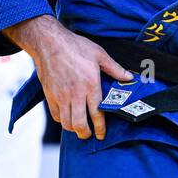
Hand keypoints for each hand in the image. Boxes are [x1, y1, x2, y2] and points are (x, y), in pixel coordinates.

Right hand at [7, 15, 133, 140]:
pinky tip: (66, 117)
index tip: (101, 135)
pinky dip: (61, 120)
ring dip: (73, 128)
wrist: (49, 42)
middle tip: (89, 134)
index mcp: (90, 85)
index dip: (100, 128)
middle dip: (86, 134)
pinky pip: (55, 115)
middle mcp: (75, 94)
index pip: (97, 114)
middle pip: (80, 124)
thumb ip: (115, 68)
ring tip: (79, 128)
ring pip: (66, 122)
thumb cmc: (75, 46)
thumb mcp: (99, 54)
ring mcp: (61, 96)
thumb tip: (129, 77)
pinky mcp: (50, 95)